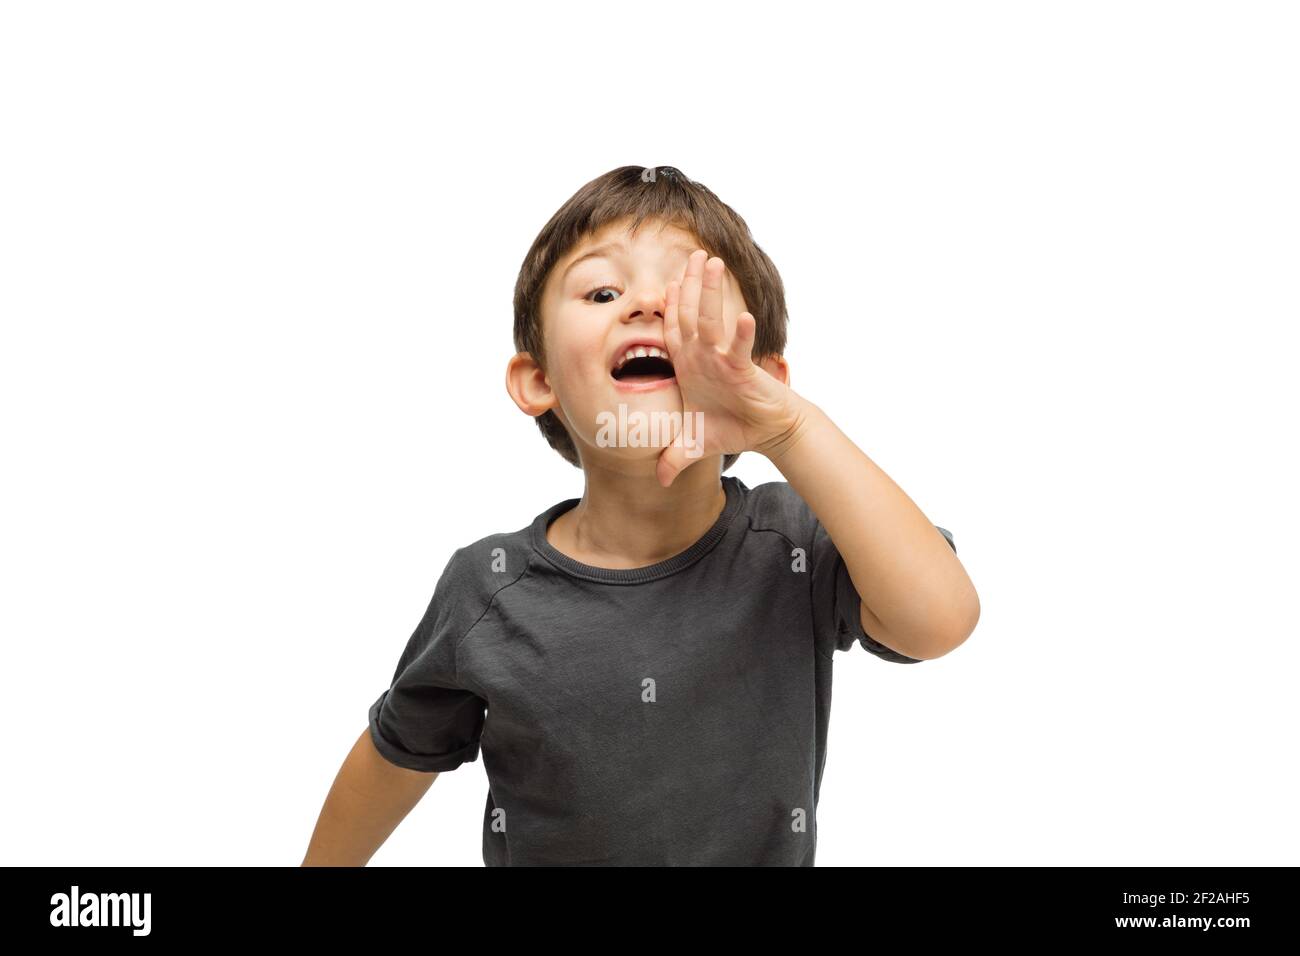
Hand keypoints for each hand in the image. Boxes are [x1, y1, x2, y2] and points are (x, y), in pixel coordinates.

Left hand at [657, 249, 805, 486]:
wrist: (766, 433)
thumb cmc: (732, 429)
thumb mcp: (696, 444)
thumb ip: (675, 456)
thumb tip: (659, 480)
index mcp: (689, 365)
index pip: (672, 330)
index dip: (666, 308)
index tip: (661, 283)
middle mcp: (704, 357)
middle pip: (690, 315)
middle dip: (689, 284)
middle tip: (690, 254)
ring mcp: (723, 360)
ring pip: (712, 321)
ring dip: (710, 292)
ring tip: (712, 263)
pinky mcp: (744, 371)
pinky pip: (740, 349)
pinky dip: (741, 334)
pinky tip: (743, 317)